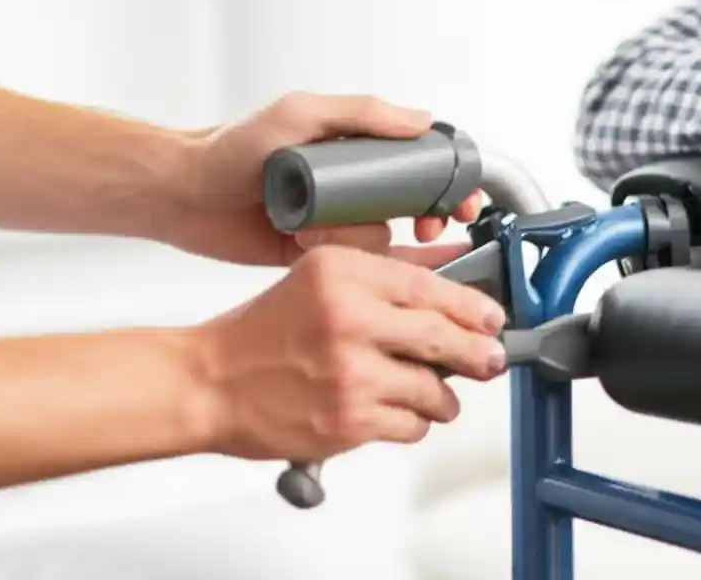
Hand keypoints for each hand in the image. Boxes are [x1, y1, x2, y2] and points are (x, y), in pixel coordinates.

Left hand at [161, 93, 480, 265]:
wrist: (183, 194)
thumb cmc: (232, 146)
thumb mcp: (300, 114)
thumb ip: (361, 114)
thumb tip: (422, 121)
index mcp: (357, 149)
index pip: (423, 163)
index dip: (451, 183)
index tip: (463, 202)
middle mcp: (354, 185)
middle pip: (417, 208)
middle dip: (429, 220)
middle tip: (427, 228)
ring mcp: (337, 221)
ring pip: (385, 241)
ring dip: (359, 237)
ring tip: (315, 228)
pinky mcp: (318, 254)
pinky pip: (355, 263)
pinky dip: (342, 255)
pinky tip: (309, 240)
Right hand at [193, 245, 506, 461]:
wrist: (209, 384)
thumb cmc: (260, 335)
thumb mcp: (317, 280)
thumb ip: (381, 280)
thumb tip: (451, 292)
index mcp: (342, 274)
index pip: (428, 287)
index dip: (471, 306)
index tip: (490, 318)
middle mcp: (348, 318)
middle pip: (443, 336)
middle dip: (479, 353)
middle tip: (490, 359)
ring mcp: (350, 372)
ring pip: (434, 389)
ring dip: (442, 397)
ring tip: (430, 393)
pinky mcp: (348, 420)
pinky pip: (411, 425)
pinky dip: (412, 422)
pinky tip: (395, 412)